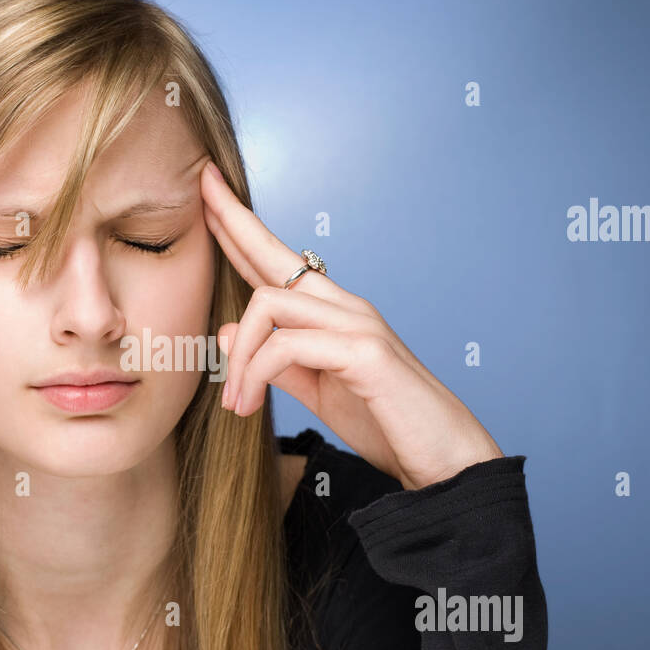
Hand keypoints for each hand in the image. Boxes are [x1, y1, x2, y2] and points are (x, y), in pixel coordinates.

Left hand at [200, 161, 503, 491]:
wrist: (448, 461)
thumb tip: (224, 332)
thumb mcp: (319, 392)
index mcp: (335, 315)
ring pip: (268, 304)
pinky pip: (287, 346)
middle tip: (201, 188)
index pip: (279, 263)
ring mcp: (359, 326)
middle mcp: (348, 308)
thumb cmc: (388, 424)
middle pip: (276, 255)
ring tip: (232, 402)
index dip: (242, 229)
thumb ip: (275, 363)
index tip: (210, 193)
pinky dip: (257, 373)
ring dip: (237, 356)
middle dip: (234, 222)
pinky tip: (248, 405)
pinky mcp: (365, 354)